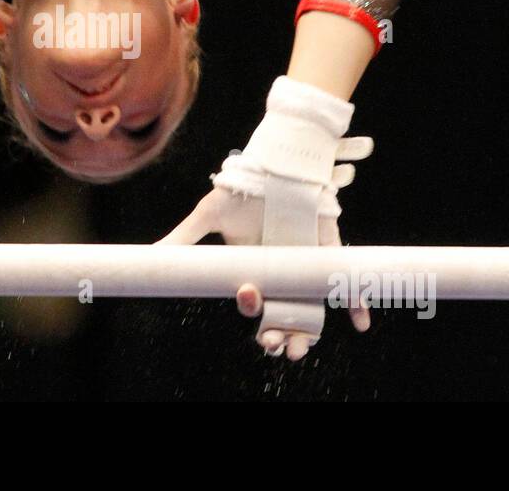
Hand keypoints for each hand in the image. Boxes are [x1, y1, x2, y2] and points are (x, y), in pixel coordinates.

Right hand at [159, 76, 371, 359]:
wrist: (274, 162)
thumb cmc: (242, 189)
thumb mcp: (209, 215)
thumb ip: (183, 238)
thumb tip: (149, 254)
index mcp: (254, 268)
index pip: (256, 303)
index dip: (256, 318)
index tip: (257, 325)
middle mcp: (281, 271)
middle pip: (283, 314)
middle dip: (280, 336)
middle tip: (276, 345)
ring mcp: (306, 263)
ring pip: (311, 307)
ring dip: (310, 331)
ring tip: (303, 346)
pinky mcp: (329, 250)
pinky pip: (346, 281)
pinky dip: (355, 302)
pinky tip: (360, 322)